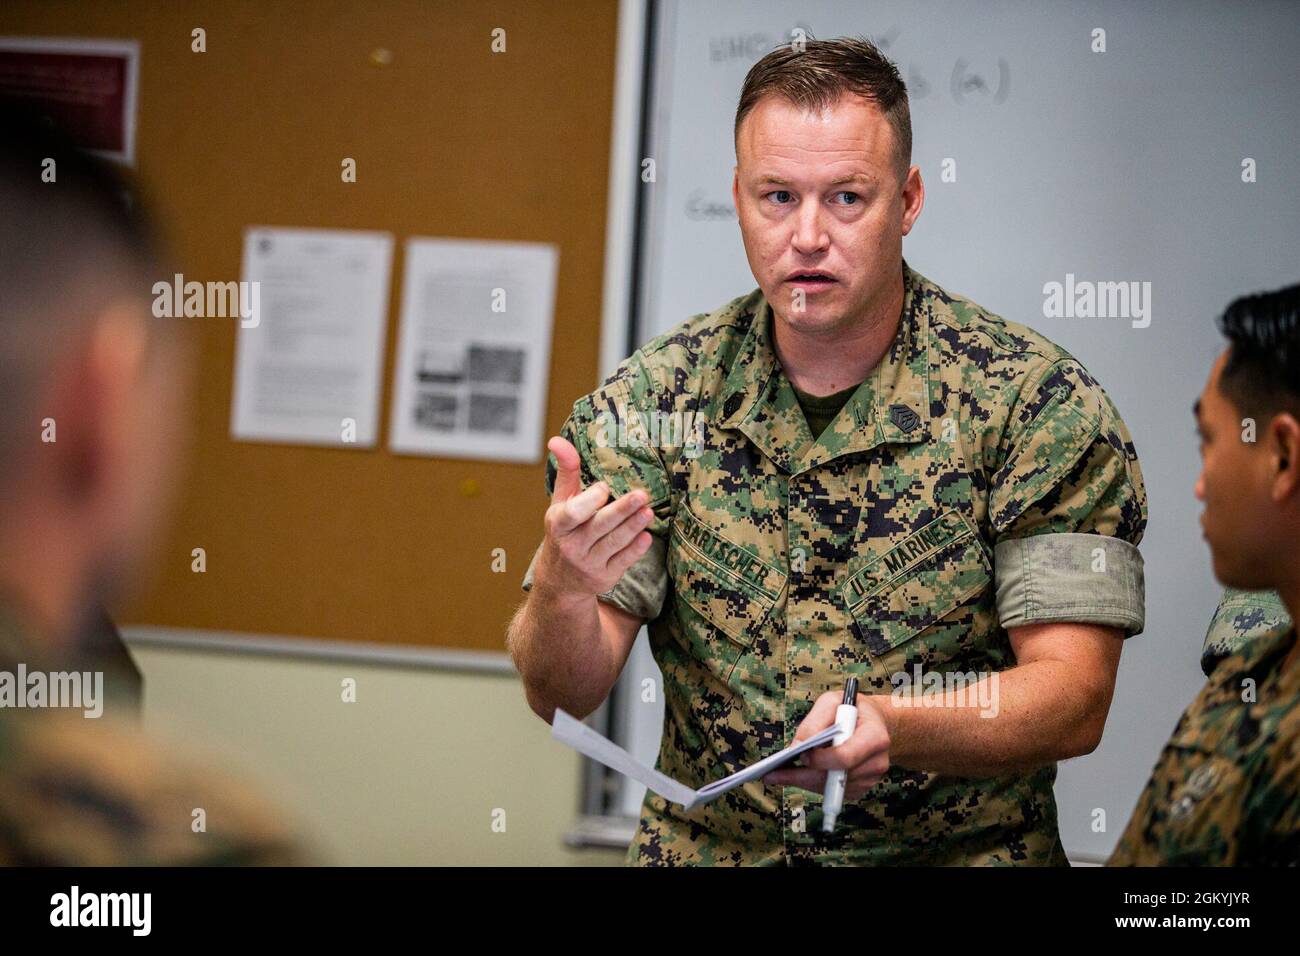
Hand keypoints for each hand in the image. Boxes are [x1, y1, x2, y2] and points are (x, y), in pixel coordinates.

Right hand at [533, 436, 654, 599]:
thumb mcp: (560, 502)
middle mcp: (572, 546)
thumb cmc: (564, 530)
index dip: (589, 501)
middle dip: (620, 511)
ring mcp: (589, 563)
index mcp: (559, 524)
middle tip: (641, 495)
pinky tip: (646, 536)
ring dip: (632, 527)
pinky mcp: (605, 576)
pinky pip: (622, 561)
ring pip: (614, 543)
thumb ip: (565, 471)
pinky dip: (635, 549)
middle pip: (599, 527)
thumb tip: (556, 439)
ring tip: (648, 511)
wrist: (560, 581)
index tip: (604, 487)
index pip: (573, 513)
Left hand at [764, 693, 891, 800]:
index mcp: (875, 737)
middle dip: (802, 776)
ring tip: (777, 775)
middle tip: (773, 775)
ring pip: (830, 788)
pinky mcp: (861, 788)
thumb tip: (796, 747)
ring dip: (804, 781)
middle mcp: (877, 762)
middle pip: (835, 778)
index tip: (801, 754)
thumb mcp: (832, 701)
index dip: (821, 759)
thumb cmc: (852, 708)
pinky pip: (832, 792)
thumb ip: (815, 721)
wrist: (876, 722)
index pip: (846, 757)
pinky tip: (796, 775)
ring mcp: (870, 779)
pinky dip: (813, 784)